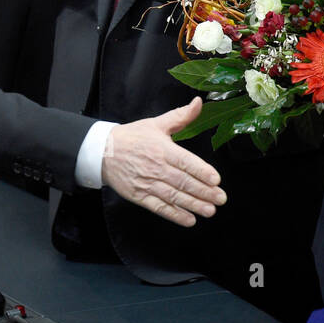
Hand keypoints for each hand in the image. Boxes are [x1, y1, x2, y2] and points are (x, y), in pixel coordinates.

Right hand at [102, 97, 226, 226]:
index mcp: (162, 149)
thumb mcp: (156, 123)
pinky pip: (159, 207)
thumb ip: (180, 116)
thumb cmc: (132, 137)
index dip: (202, 171)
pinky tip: (189, 220)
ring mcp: (147, 183)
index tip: (216, 180)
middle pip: (183, 182)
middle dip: (204, 192)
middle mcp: (156, 167)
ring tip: (209, 211)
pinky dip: (174, 215)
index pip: (185, 162)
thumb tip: (198, 103)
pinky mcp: (139, 196)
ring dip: (193, 205)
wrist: (103, 152)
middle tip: (220, 199)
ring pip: (174, 196)